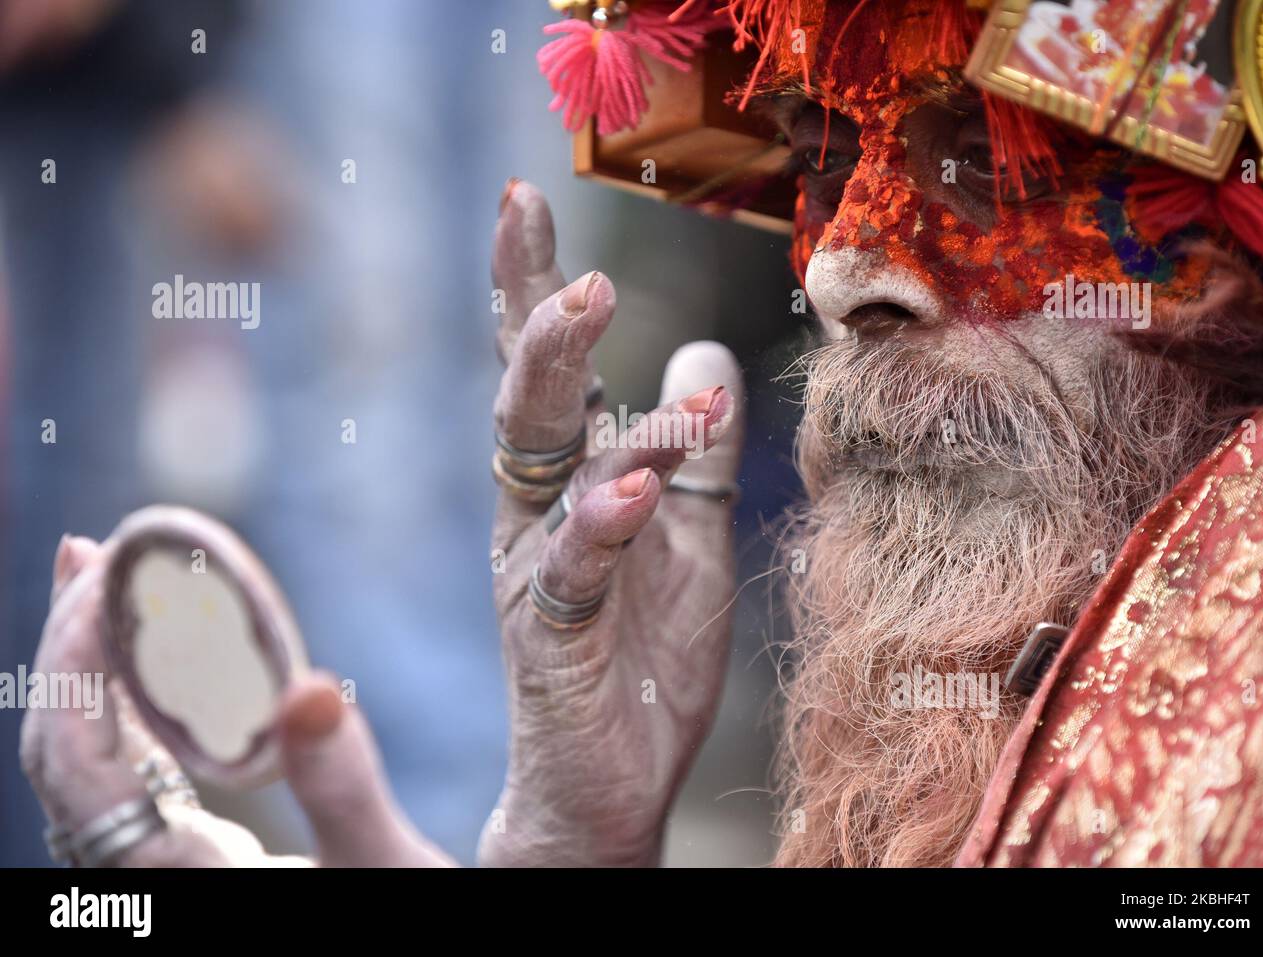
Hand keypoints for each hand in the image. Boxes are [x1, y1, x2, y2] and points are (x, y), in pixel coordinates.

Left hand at [20, 535, 454, 866]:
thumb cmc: (400, 933)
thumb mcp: (387, 875)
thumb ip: (342, 792)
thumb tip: (309, 687)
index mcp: (171, 883)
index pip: (75, 759)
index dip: (72, 659)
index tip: (104, 571)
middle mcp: (142, 879)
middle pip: (61, 752)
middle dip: (72, 644)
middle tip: (96, 551)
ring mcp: (158, 872)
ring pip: (85, 764)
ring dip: (95, 669)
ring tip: (108, 583)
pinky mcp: (187, 862)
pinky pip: (127, 778)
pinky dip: (132, 708)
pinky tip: (157, 668)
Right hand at [479, 180, 744, 866]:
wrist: (616, 779)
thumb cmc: (644, 655)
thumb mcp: (691, 537)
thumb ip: (694, 453)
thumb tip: (706, 353)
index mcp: (567, 481)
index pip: (551, 372)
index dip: (531, 287)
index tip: (523, 197)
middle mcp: (537, 513)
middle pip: (526, 397)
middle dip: (537, 314)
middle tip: (552, 242)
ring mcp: (539, 571)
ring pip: (541, 462)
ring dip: (563, 382)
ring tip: (591, 311)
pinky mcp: (554, 635)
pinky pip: (577, 566)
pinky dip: (602, 518)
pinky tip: (627, 482)